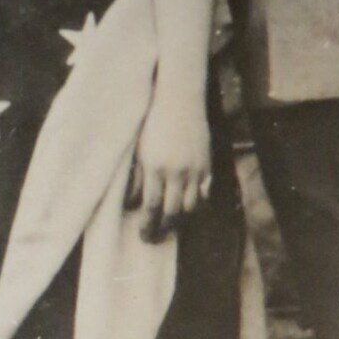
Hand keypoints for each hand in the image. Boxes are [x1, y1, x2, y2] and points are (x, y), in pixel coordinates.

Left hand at [126, 89, 211, 243]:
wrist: (179, 100)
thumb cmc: (152, 122)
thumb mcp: (139, 149)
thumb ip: (136, 177)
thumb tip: (132, 203)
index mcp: (154, 168)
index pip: (150, 207)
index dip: (147, 225)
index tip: (142, 235)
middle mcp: (176, 172)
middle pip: (172, 212)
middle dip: (162, 230)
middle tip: (154, 238)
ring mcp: (194, 170)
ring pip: (191, 207)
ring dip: (181, 220)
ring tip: (171, 225)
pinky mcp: (206, 165)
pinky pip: (204, 193)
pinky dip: (197, 204)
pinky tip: (189, 207)